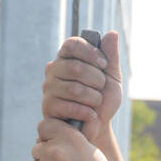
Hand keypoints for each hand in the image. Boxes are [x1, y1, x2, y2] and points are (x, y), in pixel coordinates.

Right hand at [41, 30, 122, 146]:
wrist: (99, 127)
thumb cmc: (104, 100)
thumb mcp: (112, 77)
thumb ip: (111, 56)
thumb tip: (112, 33)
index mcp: (68, 58)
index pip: (72, 44)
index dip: (90, 53)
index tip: (104, 64)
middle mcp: (54, 70)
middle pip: (75, 67)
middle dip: (96, 80)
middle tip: (101, 89)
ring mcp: (49, 88)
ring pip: (74, 89)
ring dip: (93, 98)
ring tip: (96, 103)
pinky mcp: (48, 107)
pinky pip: (69, 106)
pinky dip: (86, 112)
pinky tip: (91, 115)